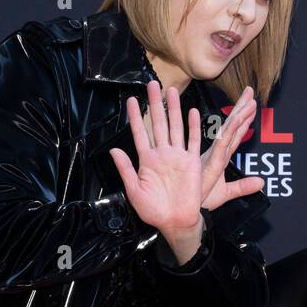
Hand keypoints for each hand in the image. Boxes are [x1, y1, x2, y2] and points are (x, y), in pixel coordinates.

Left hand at [108, 80, 262, 237]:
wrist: (175, 221)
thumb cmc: (153, 210)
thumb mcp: (134, 191)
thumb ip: (125, 169)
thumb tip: (113, 150)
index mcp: (146, 160)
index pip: (140, 133)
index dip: (136, 117)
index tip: (132, 101)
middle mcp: (162, 154)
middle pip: (158, 123)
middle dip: (155, 104)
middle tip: (152, 84)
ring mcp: (178, 156)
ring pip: (175, 127)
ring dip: (173, 109)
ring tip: (171, 91)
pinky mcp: (192, 163)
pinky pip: (193, 141)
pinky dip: (193, 127)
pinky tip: (192, 112)